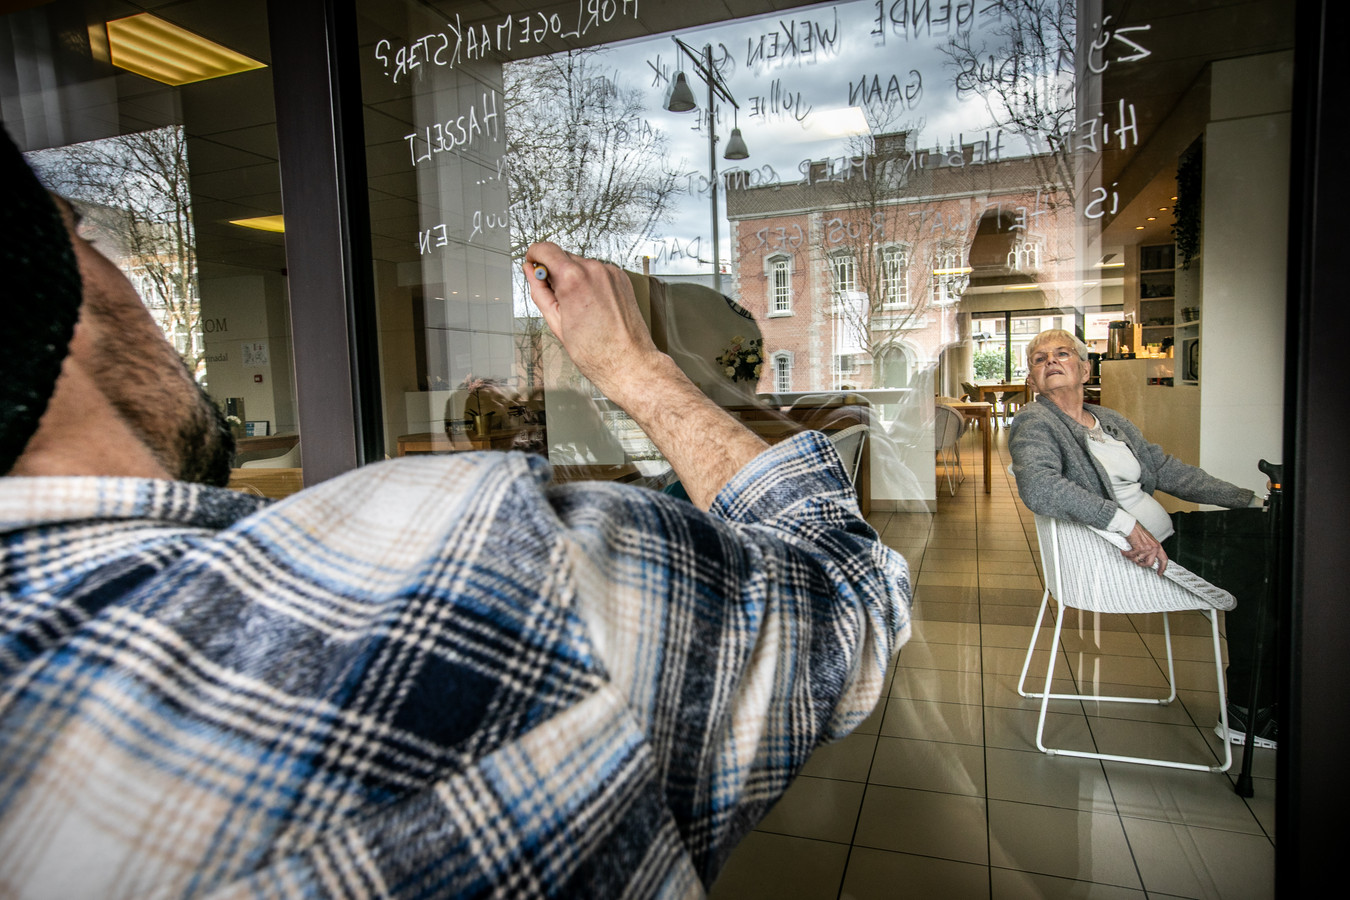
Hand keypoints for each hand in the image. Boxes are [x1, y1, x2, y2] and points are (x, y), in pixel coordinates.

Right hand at [523, 243, 658, 402]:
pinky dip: (590, 282)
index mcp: (574, 279)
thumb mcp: (555, 322)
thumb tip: (531, 273)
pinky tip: (592, 304)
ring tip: (578, 307)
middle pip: (563, 257)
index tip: (532, 263)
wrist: (628, 361)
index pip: (545, 249)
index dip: (534, 255)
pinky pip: (597, 272)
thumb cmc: (596, 352)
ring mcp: (611, 273)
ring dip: (573, 278)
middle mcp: (594, 270)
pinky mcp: (621, 278)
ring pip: (581, 264)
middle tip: (556, 298)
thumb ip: (539, 291)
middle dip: (554, 272)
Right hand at [1123, 521, 1167, 574]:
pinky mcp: (1139, 548)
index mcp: (1157, 546)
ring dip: (1132, 557)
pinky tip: (1124, 551)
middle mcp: (1154, 548)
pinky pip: (1131, 556)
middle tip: (1137, 562)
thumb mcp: (1149, 541)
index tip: (1159, 573)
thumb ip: (1150, 549)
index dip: (1162, 567)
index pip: (1164, 559)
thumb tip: (1147, 559)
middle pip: (1149, 563)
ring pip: (1138, 560)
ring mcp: (1147, 548)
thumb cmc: (1138, 532)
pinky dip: (1126, 554)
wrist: (1131, 526)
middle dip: (1142, 564)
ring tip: (1129, 552)